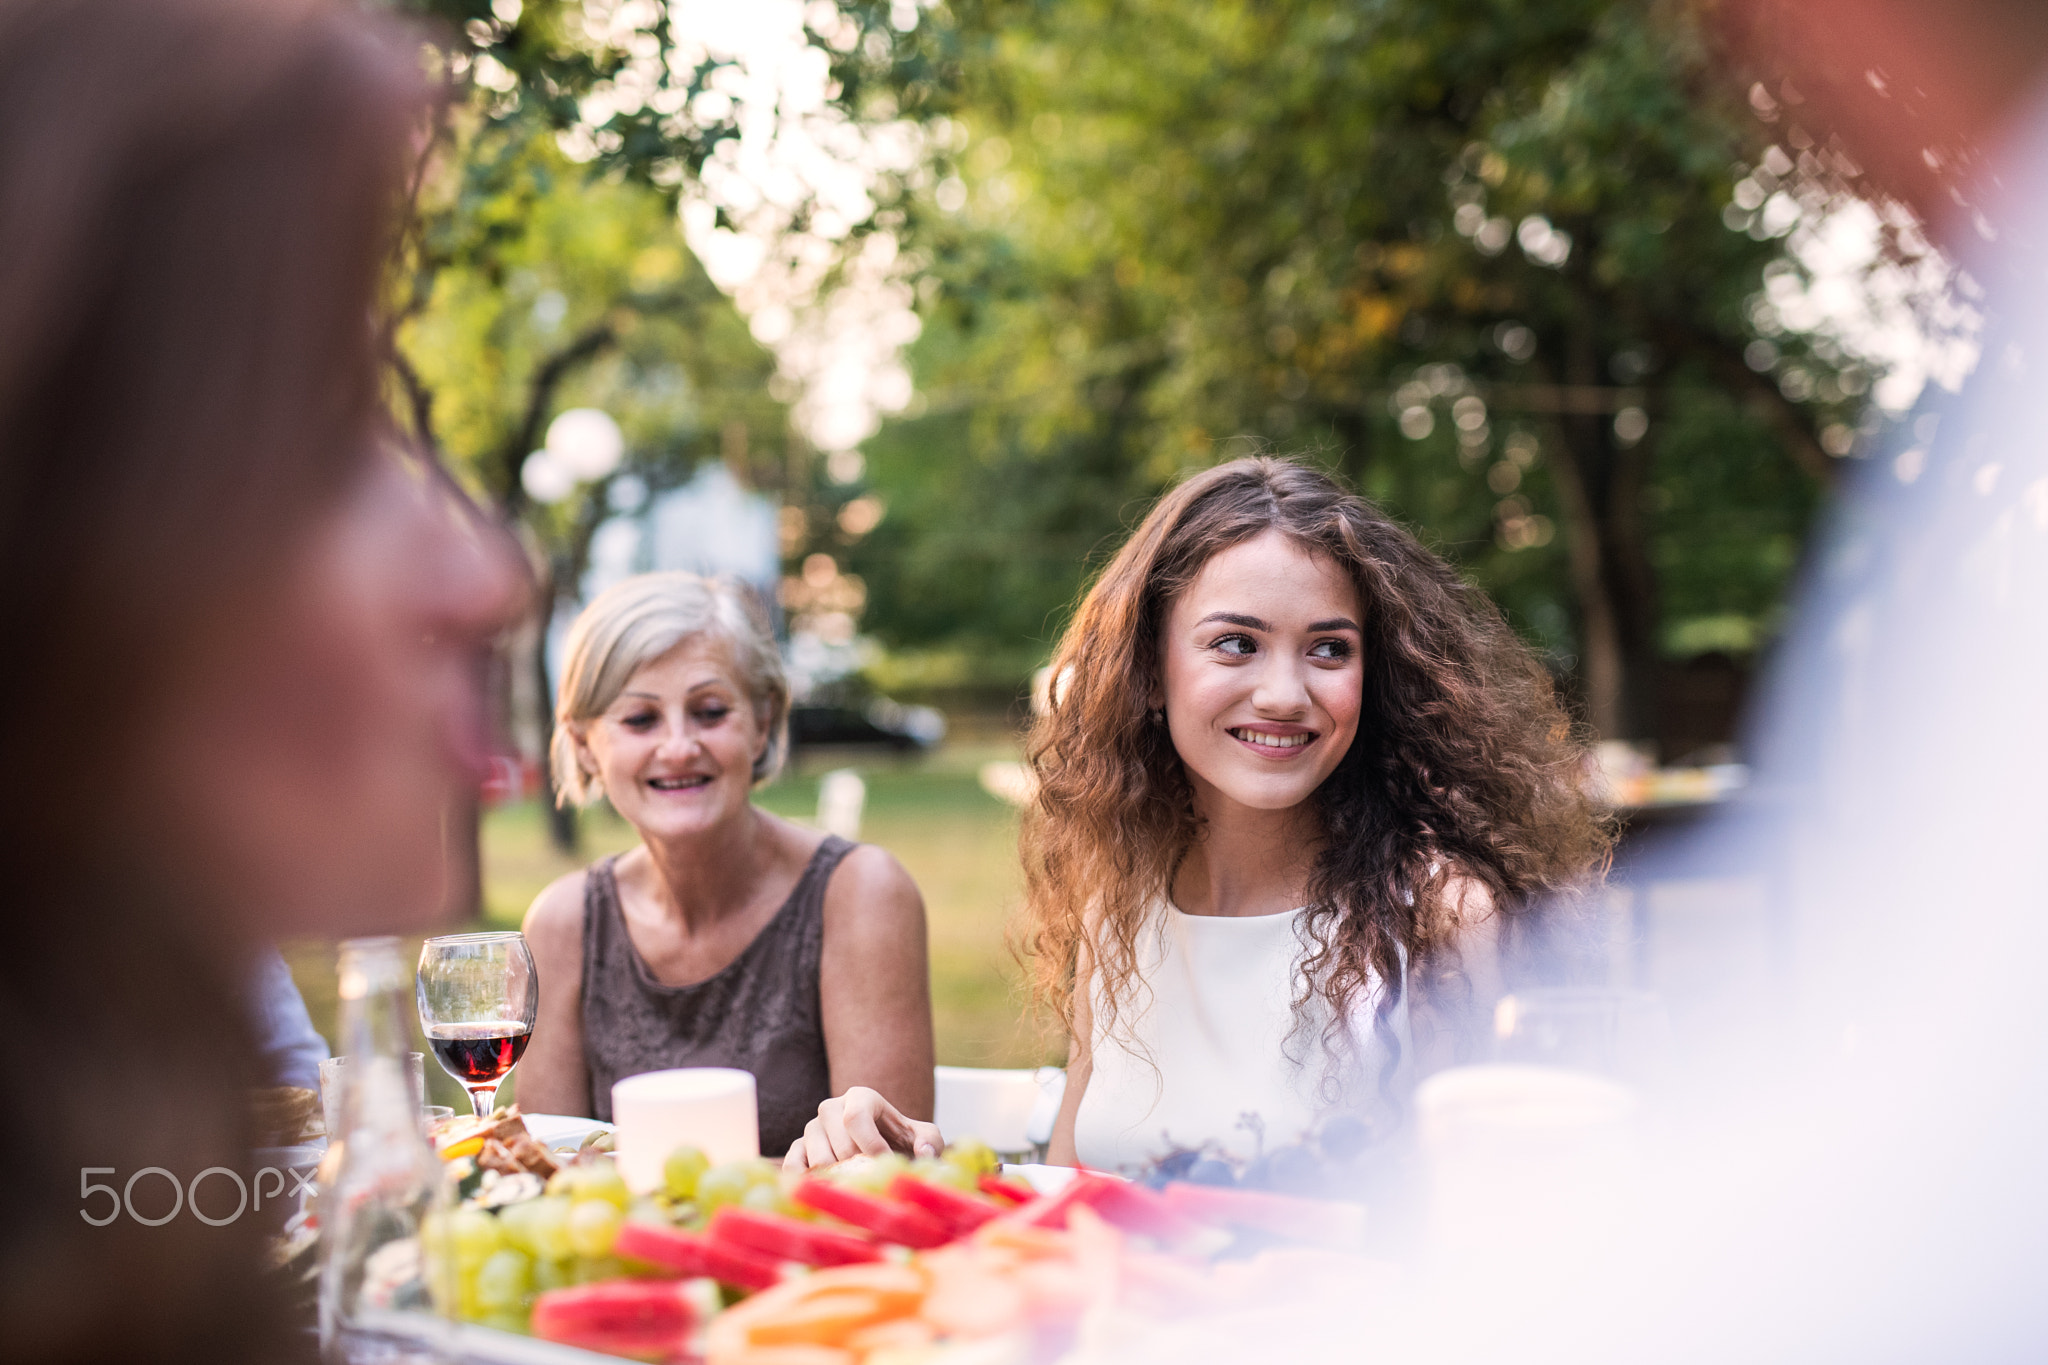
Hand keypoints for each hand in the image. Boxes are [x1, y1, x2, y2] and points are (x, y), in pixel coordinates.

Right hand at [783, 1086, 943, 1172]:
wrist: (883, 1150)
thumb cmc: (902, 1142)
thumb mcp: (924, 1138)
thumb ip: (930, 1142)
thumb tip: (923, 1153)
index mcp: (860, 1097)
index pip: (856, 1116)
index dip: (871, 1145)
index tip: (885, 1164)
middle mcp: (831, 1108)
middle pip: (838, 1143)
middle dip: (858, 1167)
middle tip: (873, 1179)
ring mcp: (811, 1129)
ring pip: (818, 1160)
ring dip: (838, 1179)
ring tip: (856, 1185)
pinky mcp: (797, 1149)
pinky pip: (794, 1167)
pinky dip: (808, 1183)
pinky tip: (827, 1191)